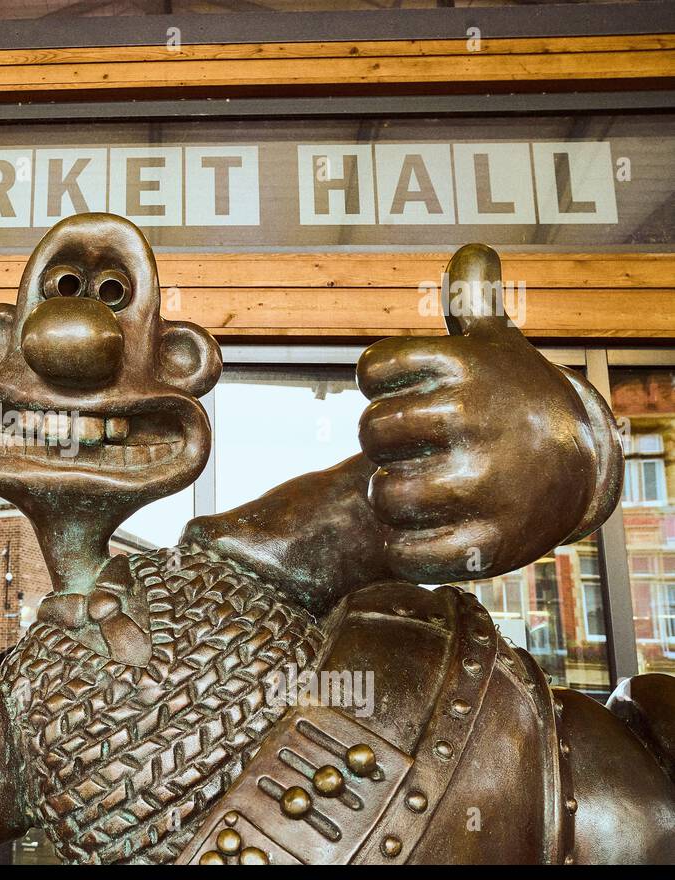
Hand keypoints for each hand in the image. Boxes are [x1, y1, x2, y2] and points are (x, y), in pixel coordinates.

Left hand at [356, 244, 616, 582]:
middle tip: (411, 447)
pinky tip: (425, 531)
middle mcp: (473, 418)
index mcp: (464, 367)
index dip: (379, 384)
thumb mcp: (496, 346)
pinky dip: (405, 549)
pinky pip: (408, 552)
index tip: (405, 390)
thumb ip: (473, 302)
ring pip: (384, 494)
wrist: (582, 465)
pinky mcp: (488, 544)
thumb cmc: (513, 399)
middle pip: (372, 433)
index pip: (374, 367)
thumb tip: (474, 252)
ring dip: (390, 496)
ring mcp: (483, 482)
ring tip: (419, 487)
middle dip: (383, 443)